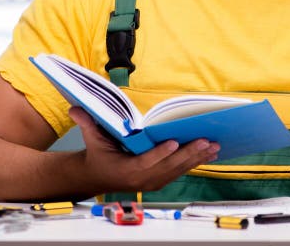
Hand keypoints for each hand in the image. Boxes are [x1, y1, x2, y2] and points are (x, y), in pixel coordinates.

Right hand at [69, 107, 219, 193]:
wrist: (98, 177)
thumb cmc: (99, 155)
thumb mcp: (92, 139)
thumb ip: (87, 123)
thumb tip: (74, 108)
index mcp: (126, 170)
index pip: (146, 162)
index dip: (160, 153)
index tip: (174, 142)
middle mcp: (142, 179)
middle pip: (169, 166)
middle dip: (189, 153)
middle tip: (207, 140)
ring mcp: (153, 181)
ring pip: (179, 170)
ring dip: (198, 158)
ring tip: (215, 145)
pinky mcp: (161, 181)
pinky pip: (180, 171)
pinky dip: (195, 162)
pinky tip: (210, 153)